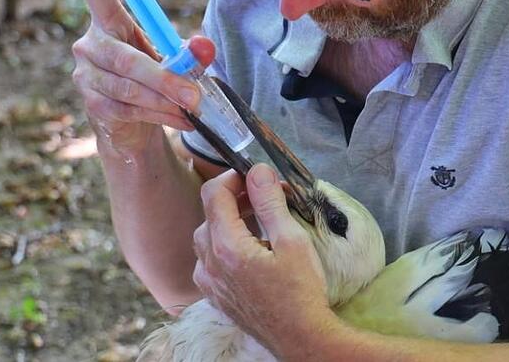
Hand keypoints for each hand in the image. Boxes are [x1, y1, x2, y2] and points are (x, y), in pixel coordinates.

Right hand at [70, 0, 214, 158]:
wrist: (132, 121)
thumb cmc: (151, 77)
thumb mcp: (172, 59)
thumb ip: (190, 51)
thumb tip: (205, 46)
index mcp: (108, 21)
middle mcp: (90, 44)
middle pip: (124, 59)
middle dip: (164, 78)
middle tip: (194, 95)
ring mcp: (86, 76)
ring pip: (128, 88)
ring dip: (165, 100)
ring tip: (192, 108)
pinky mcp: (93, 104)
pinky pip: (128, 109)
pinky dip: (160, 115)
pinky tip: (180, 119)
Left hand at [193, 164, 337, 357]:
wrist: (300, 337)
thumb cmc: (301, 291)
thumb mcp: (291, 241)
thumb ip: (270, 203)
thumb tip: (258, 172)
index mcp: (226, 247)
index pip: (214, 195)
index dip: (233, 177)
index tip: (256, 177)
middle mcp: (209, 264)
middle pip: (209, 215)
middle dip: (235, 200)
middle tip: (266, 198)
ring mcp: (209, 283)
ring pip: (207, 238)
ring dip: (229, 223)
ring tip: (260, 224)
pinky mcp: (215, 296)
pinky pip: (209, 261)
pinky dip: (225, 247)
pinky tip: (250, 251)